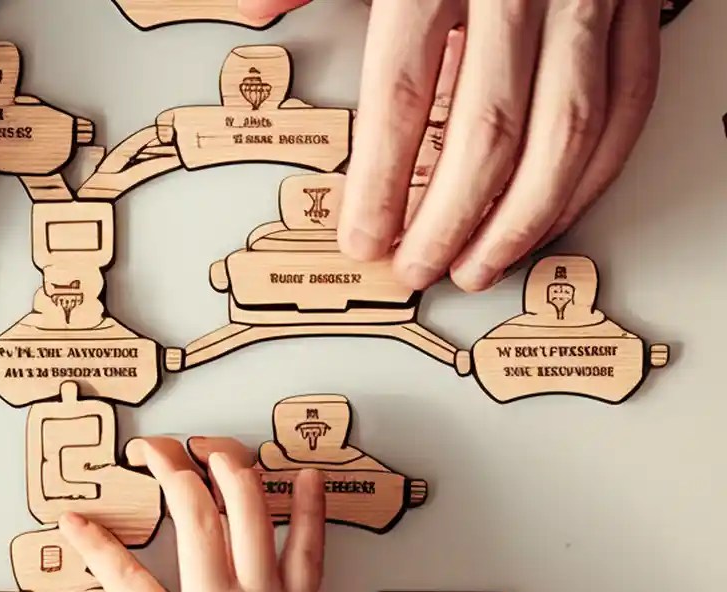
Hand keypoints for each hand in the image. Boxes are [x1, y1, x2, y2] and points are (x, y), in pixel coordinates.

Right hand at [54, 438, 363, 591]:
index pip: (121, 578)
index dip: (91, 542)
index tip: (72, 517)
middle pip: (193, 521)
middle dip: (171, 471)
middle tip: (154, 449)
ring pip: (251, 519)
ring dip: (233, 472)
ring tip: (215, 447)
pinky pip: (308, 548)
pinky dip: (309, 509)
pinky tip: (306, 479)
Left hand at [241, 0, 661, 291]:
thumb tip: (253, 9)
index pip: (403, 97)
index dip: (381, 184)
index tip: (363, 238)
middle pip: (487, 130)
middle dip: (450, 218)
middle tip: (419, 267)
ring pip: (568, 132)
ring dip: (525, 216)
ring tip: (482, 263)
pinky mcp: (636, 2)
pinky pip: (628, 102)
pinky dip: (596, 169)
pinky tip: (556, 210)